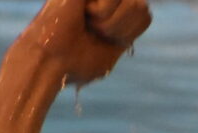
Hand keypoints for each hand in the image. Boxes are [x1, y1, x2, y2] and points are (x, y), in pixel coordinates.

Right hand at [20, 0, 150, 84]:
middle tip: (95, 32)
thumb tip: (143, 4)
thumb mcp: (116, 47)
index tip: (108, 41)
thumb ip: (132, 25)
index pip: (145, 14)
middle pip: (142, 5)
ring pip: (133, 0)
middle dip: (121, 28)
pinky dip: (104, 12)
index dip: (130, 32)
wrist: (52, 61)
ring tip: (89, 23)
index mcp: (115, 12)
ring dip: (112, 22)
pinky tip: (83, 13)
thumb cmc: (78, 62)